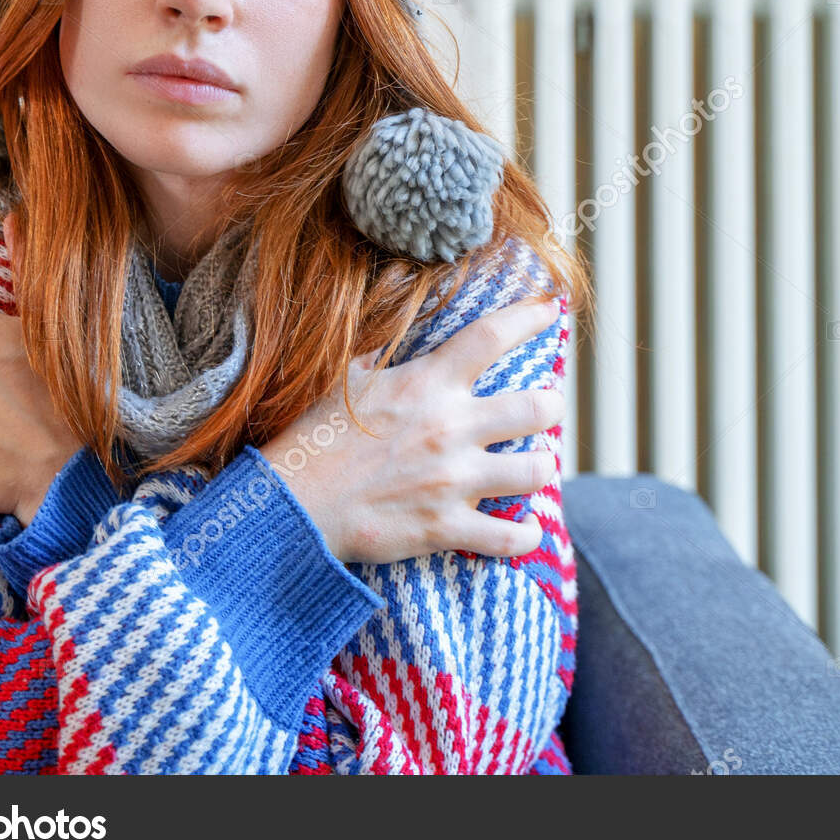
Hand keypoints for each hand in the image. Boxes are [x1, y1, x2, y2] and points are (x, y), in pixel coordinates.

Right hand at [259, 294, 564, 564]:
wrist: (289, 504)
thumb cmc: (313, 437)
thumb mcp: (347, 377)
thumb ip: (383, 346)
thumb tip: (395, 303)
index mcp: (426, 383)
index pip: (491, 336)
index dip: (529, 318)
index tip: (549, 309)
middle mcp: (450, 427)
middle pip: (537, 407)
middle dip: (550, 405)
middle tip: (544, 409)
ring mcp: (452, 480)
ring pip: (536, 469)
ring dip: (540, 467)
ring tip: (532, 466)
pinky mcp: (446, 527)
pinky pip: (511, 536)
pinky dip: (526, 535)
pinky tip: (526, 528)